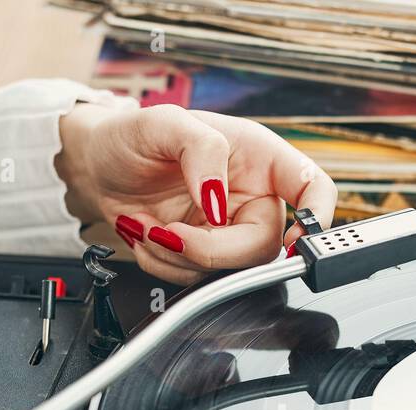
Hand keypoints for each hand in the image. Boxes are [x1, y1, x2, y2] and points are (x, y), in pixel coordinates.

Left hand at [56, 103, 337, 284]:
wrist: (97, 166)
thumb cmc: (133, 136)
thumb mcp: (164, 123)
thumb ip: (202, 152)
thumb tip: (220, 203)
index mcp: (261, 159)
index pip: (313, 188)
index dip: (318, 218)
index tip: (297, 239)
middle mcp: (250, 198)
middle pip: (263, 249)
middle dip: (211, 250)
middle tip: (170, 232)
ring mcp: (227, 231)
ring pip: (226, 272)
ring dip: (176, 256)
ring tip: (146, 224)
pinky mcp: (201, 257)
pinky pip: (193, 280)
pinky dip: (161, 264)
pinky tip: (147, 234)